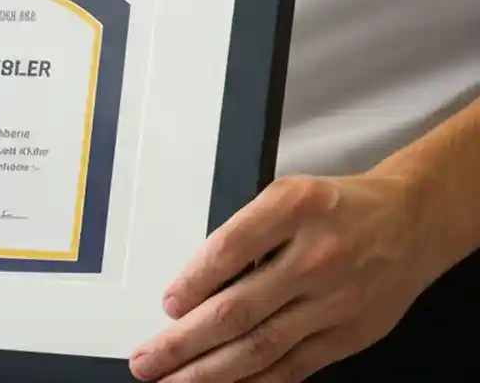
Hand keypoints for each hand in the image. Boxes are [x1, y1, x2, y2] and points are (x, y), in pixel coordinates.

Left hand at [129, 173, 430, 381]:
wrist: (412, 222)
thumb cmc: (336, 207)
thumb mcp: (287, 195)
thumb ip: (244, 233)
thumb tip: (191, 287)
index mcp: (294, 208)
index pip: (230, 249)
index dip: (193, 282)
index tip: (167, 305)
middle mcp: (316, 256)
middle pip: (238, 308)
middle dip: (183, 342)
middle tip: (146, 360)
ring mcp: (335, 300)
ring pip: (261, 345)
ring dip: (209, 371)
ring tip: (171, 381)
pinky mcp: (348, 335)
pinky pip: (292, 366)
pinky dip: (253, 382)